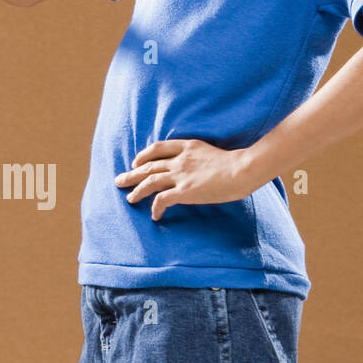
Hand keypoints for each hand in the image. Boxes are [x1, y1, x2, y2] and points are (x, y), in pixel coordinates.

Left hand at [114, 138, 254, 220]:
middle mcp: (180, 159)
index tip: (136, 163)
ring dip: (137, 190)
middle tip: (119, 181)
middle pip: (148, 165)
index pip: (158, 148)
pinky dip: (155, 208)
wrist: (243, 169)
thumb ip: (199, 158)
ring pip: (150, 181)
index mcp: (187, 146)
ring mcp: (181, 174)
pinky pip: (162, 200)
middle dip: (132, 174)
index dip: (143, 155)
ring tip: (129, 199)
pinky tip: (154, 215)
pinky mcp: (184, 191)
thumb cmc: (236, 164)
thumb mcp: (212, 153)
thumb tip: (195, 170)